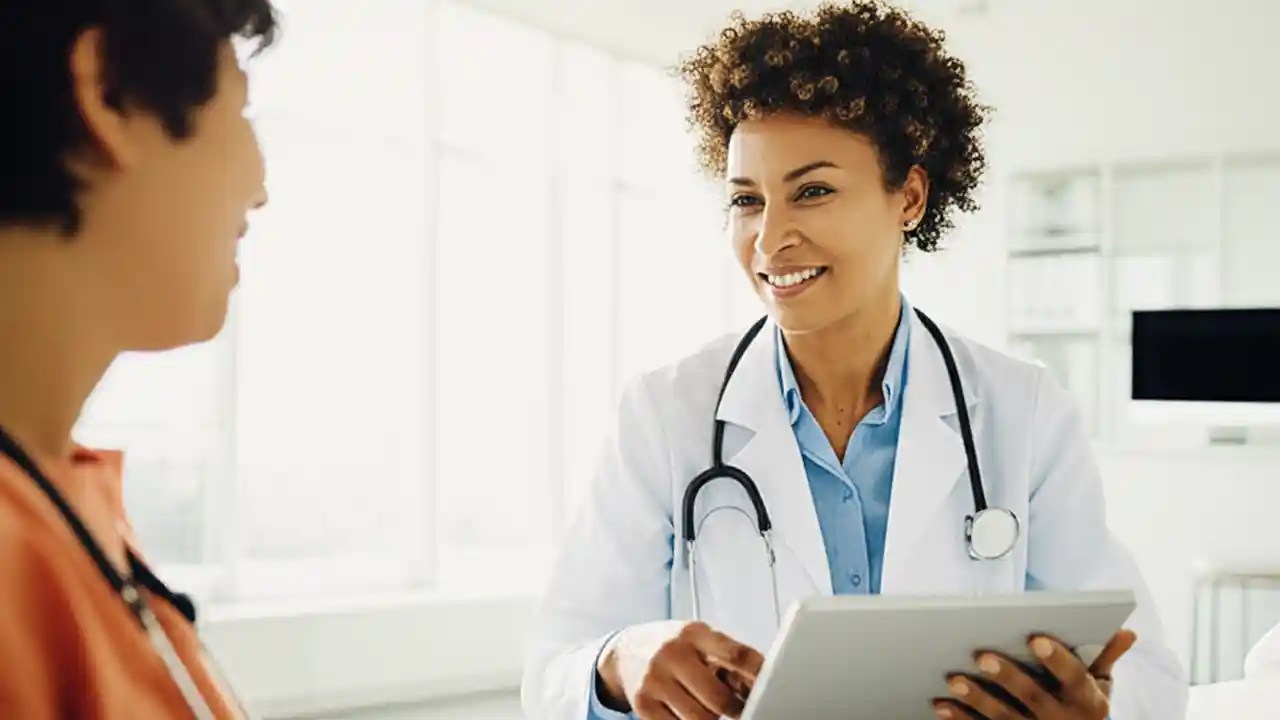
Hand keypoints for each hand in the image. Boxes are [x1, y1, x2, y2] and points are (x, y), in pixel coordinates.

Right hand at [596, 620, 764, 719]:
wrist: (624, 650)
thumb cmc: (672, 645)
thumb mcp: (699, 639)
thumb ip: (728, 659)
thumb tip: (762, 684)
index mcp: (693, 632)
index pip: (736, 655)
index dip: (760, 674)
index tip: (774, 686)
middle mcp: (672, 653)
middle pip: (719, 698)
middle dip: (736, 710)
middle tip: (742, 710)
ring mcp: (654, 680)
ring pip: (700, 719)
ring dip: (713, 719)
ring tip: (711, 709)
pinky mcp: (642, 704)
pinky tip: (691, 714)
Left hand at [933, 629, 1136, 718]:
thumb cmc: (1085, 707)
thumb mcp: (1101, 686)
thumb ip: (1105, 657)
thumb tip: (1126, 631)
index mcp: (1087, 701)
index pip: (1075, 678)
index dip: (1057, 659)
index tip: (1035, 638)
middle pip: (1034, 698)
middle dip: (1008, 677)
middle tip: (982, 656)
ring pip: (1006, 718)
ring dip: (978, 699)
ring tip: (954, 679)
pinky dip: (962, 719)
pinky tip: (942, 704)